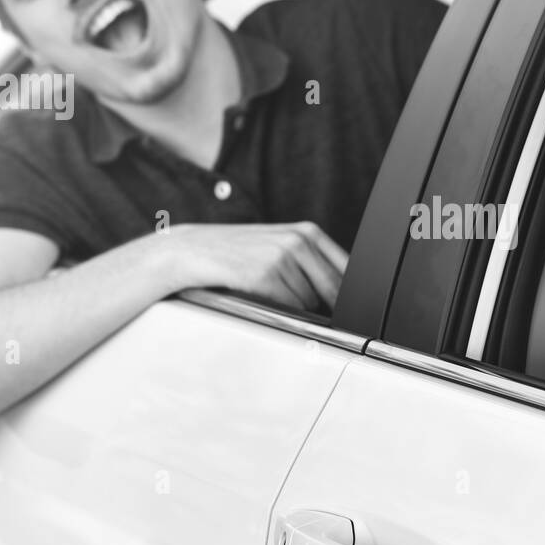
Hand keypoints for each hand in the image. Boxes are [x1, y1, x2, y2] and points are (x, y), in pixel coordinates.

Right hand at [164, 222, 348, 311]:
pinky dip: (278, 311)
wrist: (193, 250)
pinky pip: (289, 308)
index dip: (351, 293)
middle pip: (334, 289)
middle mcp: (298, 241)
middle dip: (328, 306)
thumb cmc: (237, 252)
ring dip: (295, 308)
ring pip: (310, 303)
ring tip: (269, 293)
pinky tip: (260, 297)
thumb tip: (344, 294)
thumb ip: (312, 262)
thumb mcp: (279, 245)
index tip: (350, 307)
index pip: (347, 269)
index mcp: (308, 232)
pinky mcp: (264, 276)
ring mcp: (282, 257)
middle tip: (310, 311)